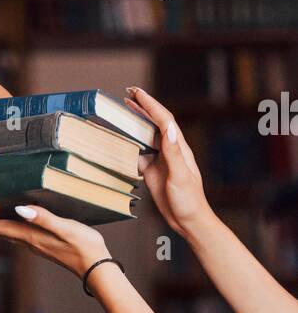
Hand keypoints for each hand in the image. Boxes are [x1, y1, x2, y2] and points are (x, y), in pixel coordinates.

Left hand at [0, 203, 109, 278]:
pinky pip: (18, 236)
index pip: (0, 228)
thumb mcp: (66, 228)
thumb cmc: (84, 246)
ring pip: (7, 235)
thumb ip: (44, 218)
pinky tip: (8, 226)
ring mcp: (36, 246)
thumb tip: (21, 209)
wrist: (96, 268)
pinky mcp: (44, 246)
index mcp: (31, 236)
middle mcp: (30, 242)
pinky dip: (6, 230)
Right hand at [124, 86, 210, 237]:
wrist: (188, 220)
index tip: (136, 93)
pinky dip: (131, 144)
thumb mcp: (180, 175)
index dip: (150, 104)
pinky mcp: (153, 171)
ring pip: (146, 135)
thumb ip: (173, 152)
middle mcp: (169, 150)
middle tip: (128, 92)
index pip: (163, 119)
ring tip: (125, 109)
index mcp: (178, 147)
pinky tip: (123, 140)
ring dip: (136, 121)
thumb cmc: (189, 200)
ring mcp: (161, 160)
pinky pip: (140, 153)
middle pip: (155, 122)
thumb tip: (166, 128)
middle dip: (143, 106)